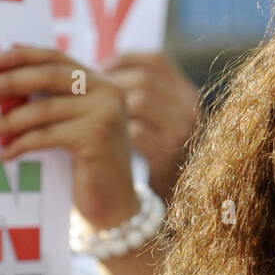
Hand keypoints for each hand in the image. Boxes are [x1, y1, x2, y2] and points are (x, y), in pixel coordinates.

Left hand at [0, 46, 137, 230]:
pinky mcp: (96, 137)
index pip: (55, 58)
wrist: (116, 208)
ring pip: (43, 110)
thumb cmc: (89, 169)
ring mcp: (104, 113)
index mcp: (100, 82)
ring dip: (7, 120)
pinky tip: (4, 154)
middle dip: (9, 82)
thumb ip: (54, 103)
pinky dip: (20, 144)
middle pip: (47, 77)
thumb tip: (1, 88)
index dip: (21, 55)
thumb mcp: (74, 126)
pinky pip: (46, 136)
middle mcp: (107, 91)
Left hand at [103, 51, 199, 202]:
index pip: (157, 62)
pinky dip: (114, 131)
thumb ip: (137, 98)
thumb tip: (92, 69)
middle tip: (83, 91)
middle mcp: (191, 111)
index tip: (99, 68)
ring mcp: (181, 133)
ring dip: (109, 106)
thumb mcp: (155, 125)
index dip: (125, 60)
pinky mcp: (167, 155)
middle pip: (144, 79)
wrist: (165, 215)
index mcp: (189, 97)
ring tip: (88, 112)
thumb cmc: (150, 165)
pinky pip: (134, 131)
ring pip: (138, 101)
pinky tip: (98, 135)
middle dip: (109, 82)